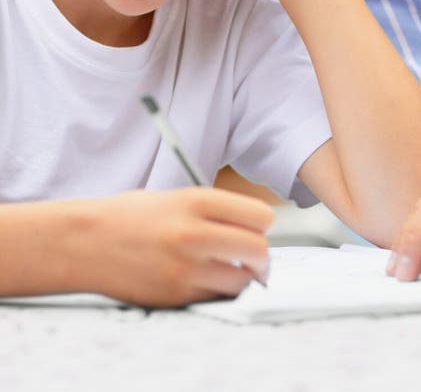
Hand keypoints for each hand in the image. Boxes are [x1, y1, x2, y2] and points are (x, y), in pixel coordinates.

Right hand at [78, 187, 272, 306]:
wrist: (85, 242)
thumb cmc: (130, 216)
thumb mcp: (175, 196)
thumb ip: (214, 209)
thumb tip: (254, 226)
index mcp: (196, 201)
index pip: (259, 216)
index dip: (263, 224)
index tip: (259, 229)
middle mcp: (193, 233)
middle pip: (257, 249)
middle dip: (261, 255)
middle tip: (256, 256)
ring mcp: (184, 267)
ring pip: (242, 279)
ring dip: (244, 277)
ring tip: (235, 270)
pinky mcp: (174, 295)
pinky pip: (216, 296)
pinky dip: (219, 291)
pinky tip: (209, 280)